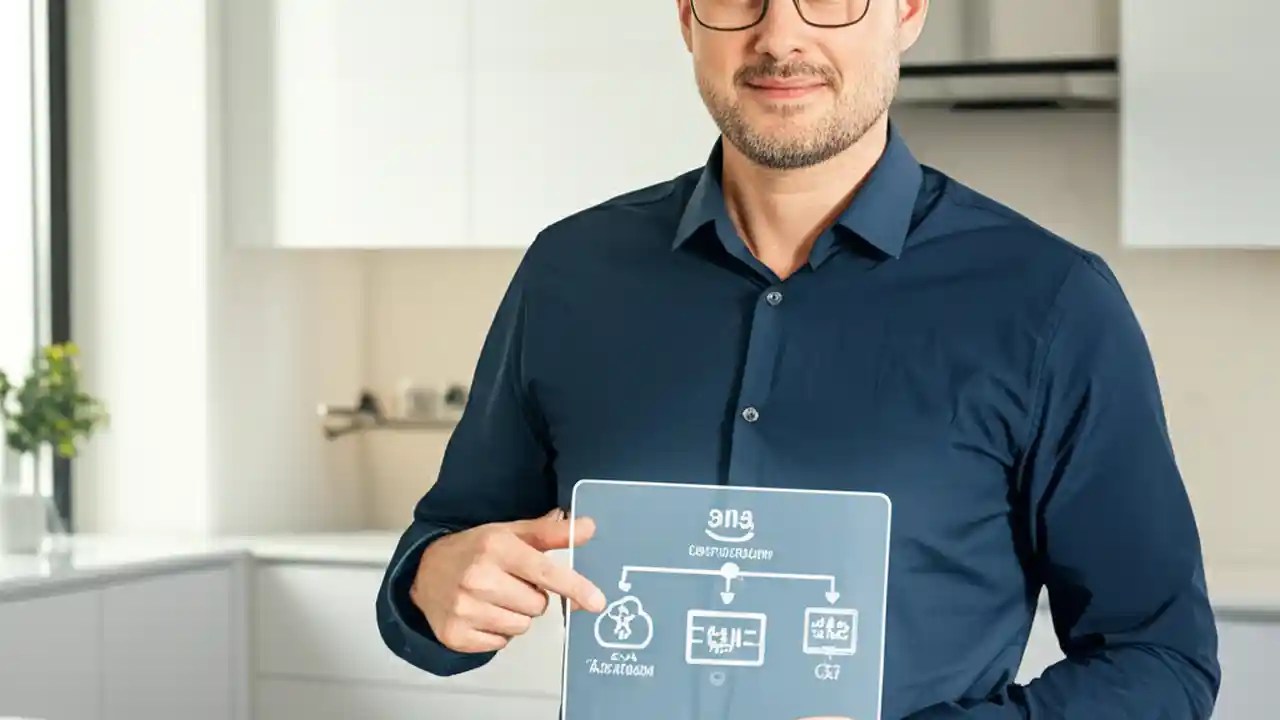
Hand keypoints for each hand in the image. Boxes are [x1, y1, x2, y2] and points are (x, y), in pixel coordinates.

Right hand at [411, 508, 605, 652]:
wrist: (424, 571)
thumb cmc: (475, 550)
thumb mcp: (510, 533)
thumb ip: (551, 533)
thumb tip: (589, 528)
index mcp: (496, 547)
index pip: (545, 572)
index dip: (574, 587)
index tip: (597, 601)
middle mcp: (478, 577)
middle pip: (538, 606)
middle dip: (533, 597)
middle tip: (511, 583)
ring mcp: (464, 608)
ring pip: (521, 626)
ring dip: (516, 615)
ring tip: (495, 598)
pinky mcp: (456, 634)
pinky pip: (501, 643)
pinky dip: (497, 631)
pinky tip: (482, 613)